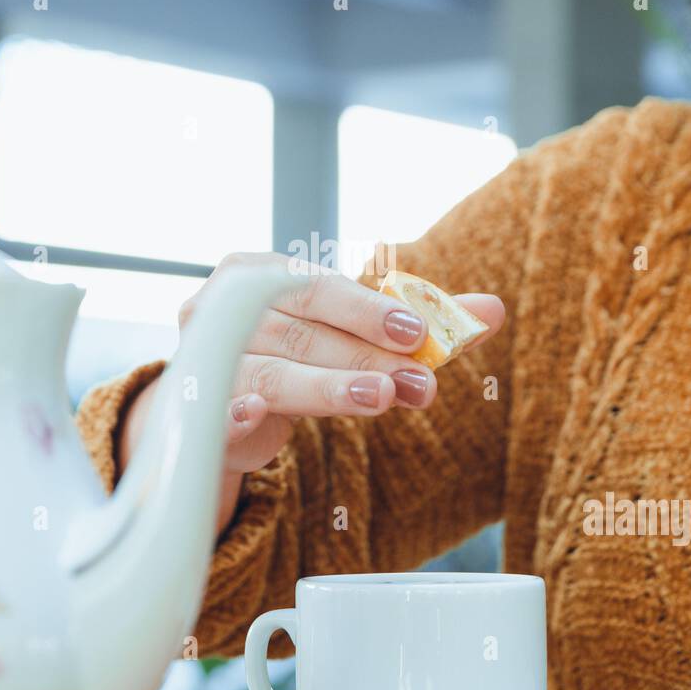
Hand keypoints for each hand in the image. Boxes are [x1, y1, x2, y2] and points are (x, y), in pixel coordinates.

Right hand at [119, 251, 505, 534]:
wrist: (222, 409)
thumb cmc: (295, 355)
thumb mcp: (352, 333)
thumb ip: (418, 321)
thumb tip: (494, 311)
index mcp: (257, 274)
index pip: (319, 288)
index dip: (368, 310)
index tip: (418, 334)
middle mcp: (222, 310)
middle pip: (302, 331)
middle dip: (366, 356)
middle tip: (421, 382)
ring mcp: (203, 360)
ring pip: (273, 372)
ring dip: (329, 385)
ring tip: (381, 397)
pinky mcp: (197, 413)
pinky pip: (216, 412)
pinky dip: (235, 412)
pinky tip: (255, 416)